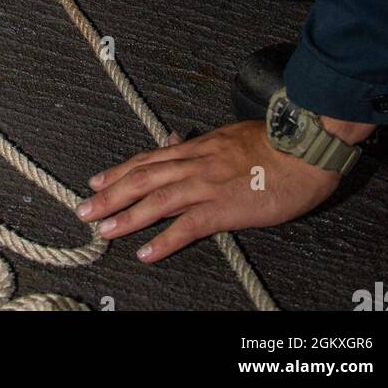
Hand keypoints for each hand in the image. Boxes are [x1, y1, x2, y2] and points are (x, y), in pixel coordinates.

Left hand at [76, 120, 339, 261]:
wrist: (302, 147)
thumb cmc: (274, 142)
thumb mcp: (230, 135)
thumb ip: (203, 144)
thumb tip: (180, 144)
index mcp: (197, 147)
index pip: (149, 159)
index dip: (120, 170)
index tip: (97, 180)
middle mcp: (194, 163)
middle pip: (142, 178)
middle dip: (110, 194)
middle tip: (85, 209)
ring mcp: (206, 185)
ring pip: (156, 200)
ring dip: (126, 216)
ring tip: (103, 230)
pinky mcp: (223, 207)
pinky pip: (187, 226)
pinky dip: (163, 240)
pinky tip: (145, 252)